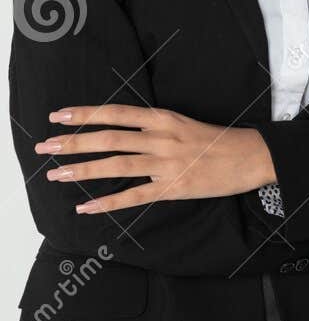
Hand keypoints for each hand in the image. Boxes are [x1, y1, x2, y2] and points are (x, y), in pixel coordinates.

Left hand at [37, 104, 276, 213]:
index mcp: (165, 119)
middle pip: (109, 139)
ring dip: (82, 171)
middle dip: (73, 143)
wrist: (252, 156)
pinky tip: (86, 207)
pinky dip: (108, 203)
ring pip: (116, 166)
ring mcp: (167, 164)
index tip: (58, 116)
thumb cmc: (219, 141)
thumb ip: (154, 127)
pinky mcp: (174, 188)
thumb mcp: (185, 124)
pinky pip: (134, 196)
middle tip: (46, 147)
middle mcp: (162, 138)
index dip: (85, 115)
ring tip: (55, 175)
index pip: (117, 113)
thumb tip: (122, 131)